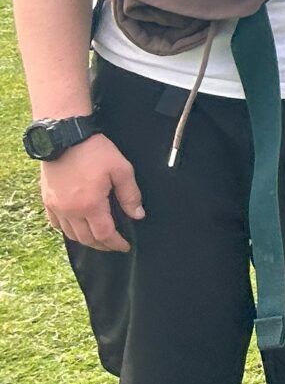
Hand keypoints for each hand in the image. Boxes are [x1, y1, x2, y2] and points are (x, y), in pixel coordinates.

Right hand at [39, 133, 141, 252]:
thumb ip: (130, 195)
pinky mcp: (47, 200)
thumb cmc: (95, 151)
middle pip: (86, 238)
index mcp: (90, 205)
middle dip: (102, 245)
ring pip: (70, 234)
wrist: (65, 137)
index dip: (116, 243)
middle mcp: (70, 210)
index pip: (104, 234)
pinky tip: (76, 228)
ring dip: (85, 240)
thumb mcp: (121, 170)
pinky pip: (55, 223)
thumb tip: (138, 215)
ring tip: (98, 238)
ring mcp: (56, 206)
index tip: (125, 246)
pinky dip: (67, 230)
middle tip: (114, 245)